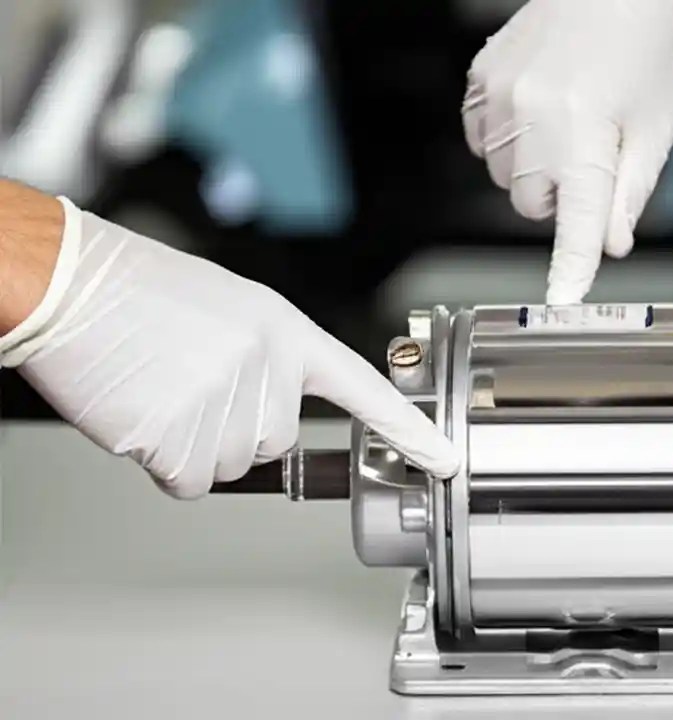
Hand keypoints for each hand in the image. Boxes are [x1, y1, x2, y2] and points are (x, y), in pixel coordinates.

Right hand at [0, 198, 459, 497]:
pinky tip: (144, 414)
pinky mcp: (179, 437)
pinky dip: (162, 462)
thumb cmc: (141, 293)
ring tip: (161, 388)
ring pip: (230, 463)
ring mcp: (225, 403)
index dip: (406, 429)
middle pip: (276, 441)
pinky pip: (189, 480)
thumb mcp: (231, 310)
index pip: (362, 388)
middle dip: (232, 426)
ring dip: (193, 442)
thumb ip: (269, 358)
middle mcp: (266, 368)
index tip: (442, 458)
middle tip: (188, 383)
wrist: (73, 286)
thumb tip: (277, 409)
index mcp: (283, 331)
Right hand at [463, 0, 672, 303]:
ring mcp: (500, 97)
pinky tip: (537, 112)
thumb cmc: (642, 51)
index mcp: (586, 134)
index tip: (562, 300)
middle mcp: (535, 117)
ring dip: (531, 167)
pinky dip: (505, 140)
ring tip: (566, 123)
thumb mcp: (654, 128)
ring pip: (503, 175)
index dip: (571, 265)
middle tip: (591, 153)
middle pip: (531, 204)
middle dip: (560, 193)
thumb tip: (611, 244)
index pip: (577, 220)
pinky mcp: (481, 80)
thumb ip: (629, 192)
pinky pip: (480, 139)